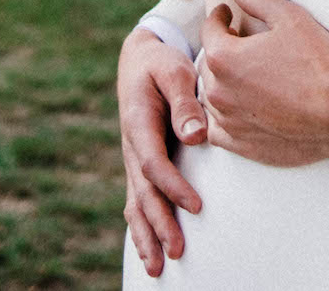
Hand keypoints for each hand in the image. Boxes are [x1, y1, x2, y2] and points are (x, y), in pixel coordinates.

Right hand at [118, 26, 205, 275]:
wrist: (140, 59)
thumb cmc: (162, 63)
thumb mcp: (174, 71)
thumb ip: (184, 102)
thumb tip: (194, 137)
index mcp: (138, 123)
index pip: (154, 164)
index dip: (173, 188)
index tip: (197, 207)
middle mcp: (131, 146)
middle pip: (143, 193)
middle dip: (159, 225)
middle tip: (177, 252)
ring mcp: (133, 159)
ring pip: (136, 203)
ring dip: (146, 235)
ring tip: (157, 267)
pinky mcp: (140, 165)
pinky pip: (136, 201)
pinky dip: (140, 228)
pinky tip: (148, 251)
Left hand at [198, 0, 328, 167]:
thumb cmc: (316, 63)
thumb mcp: (289, 17)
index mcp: (224, 57)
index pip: (210, 29)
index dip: (219, 17)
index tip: (227, 15)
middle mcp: (218, 90)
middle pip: (210, 63)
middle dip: (222, 50)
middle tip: (241, 44)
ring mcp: (227, 120)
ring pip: (213, 96)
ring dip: (224, 83)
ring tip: (245, 76)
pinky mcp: (239, 144)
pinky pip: (218, 129)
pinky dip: (225, 117)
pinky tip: (243, 109)